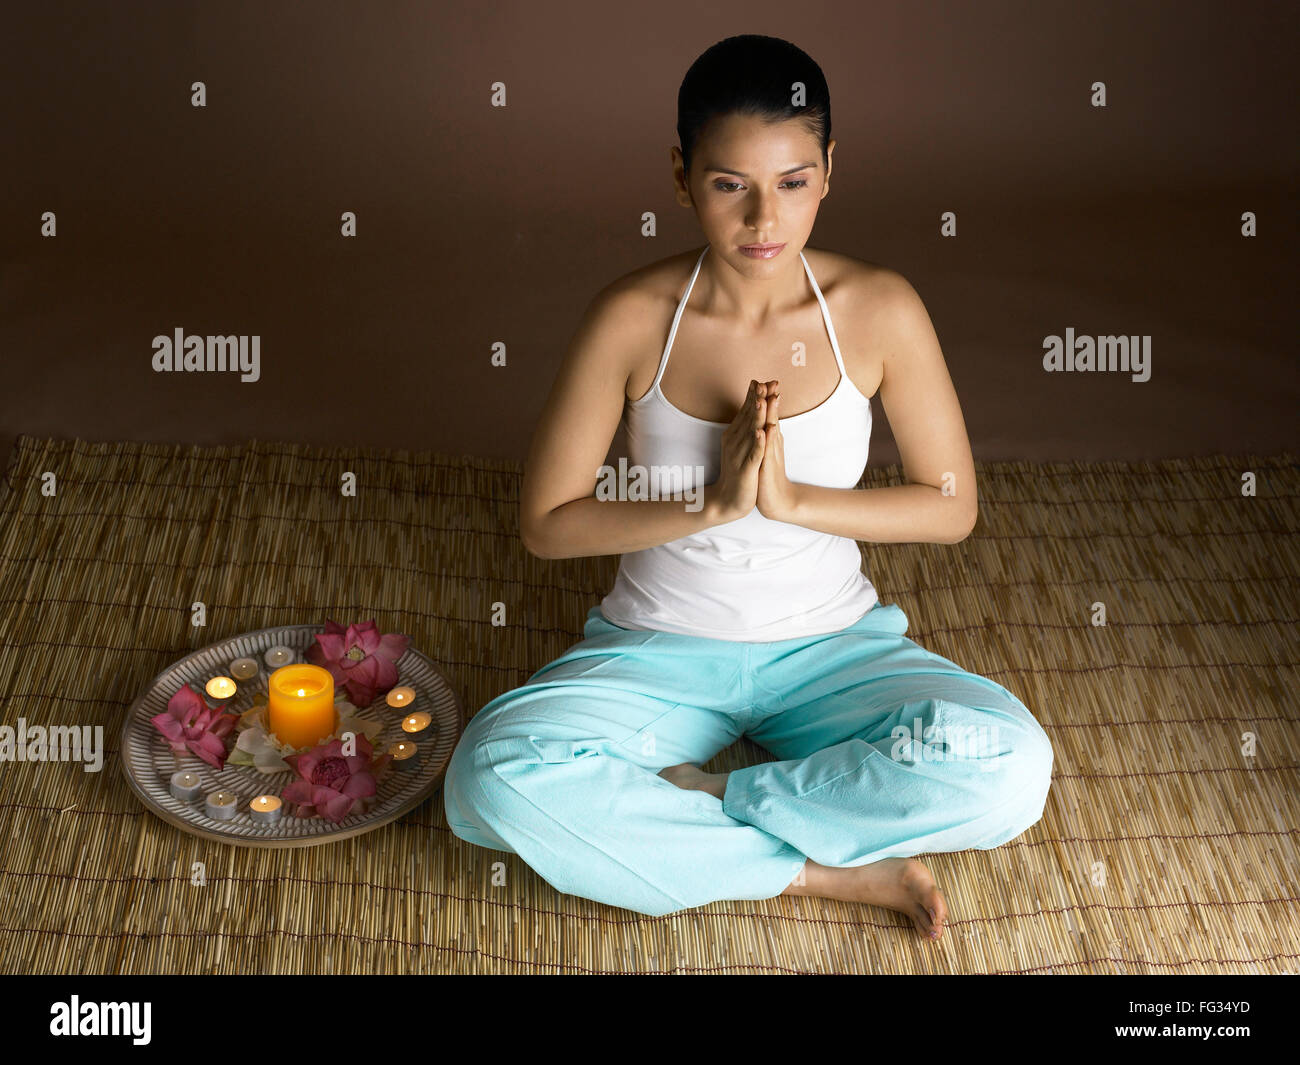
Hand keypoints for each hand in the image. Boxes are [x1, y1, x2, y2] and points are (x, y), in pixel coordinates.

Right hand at [709, 379, 766, 522]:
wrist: (729, 499)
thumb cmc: (738, 471)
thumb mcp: (740, 445)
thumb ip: (745, 426)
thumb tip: (751, 407)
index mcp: (734, 435)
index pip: (745, 411)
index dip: (753, 396)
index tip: (761, 380)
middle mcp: (734, 442)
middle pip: (748, 417)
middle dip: (757, 399)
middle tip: (764, 383)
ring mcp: (739, 455)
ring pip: (751, 432)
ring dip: (757, 416)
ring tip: (762, 400)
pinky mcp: (746, 469)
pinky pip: (753, 454)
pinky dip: (758, 442)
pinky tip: (762, 432)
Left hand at [756, 384, 799, 521]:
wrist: (776, 500)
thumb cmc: (768, 475)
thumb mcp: (766, 450)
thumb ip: (767, 434)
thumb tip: (767, 419)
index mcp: (770, 439)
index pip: (768, 415)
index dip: (766, 398)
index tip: (763, 380)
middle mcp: (772, 444)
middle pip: (772, 418)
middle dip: (771, 400)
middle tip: (771, 382)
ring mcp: (771, 455)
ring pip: (771, 432)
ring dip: (771, 415)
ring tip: (770, 398)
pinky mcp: (767, 467)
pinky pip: (766, 452)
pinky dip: (766, 440)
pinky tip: (766, 429)